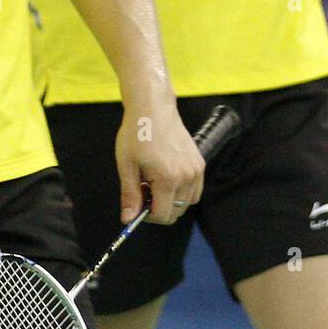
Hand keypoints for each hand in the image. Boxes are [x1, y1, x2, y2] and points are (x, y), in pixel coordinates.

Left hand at [114, 100, 203, 225]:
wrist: (153, 109)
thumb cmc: (138, 133)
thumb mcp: (127, 165)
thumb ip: (130, 195)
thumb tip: (128, 220)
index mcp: (168, 179)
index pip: (162, 215)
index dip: (146, 215)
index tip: (137, 202)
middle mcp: (187, 177)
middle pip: (175, 213)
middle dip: (158, 208)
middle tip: (144, 189)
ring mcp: (196, 171)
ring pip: (186, 204)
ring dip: (171, 201)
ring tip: (155, 181)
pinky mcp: (200, 164)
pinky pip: (194, 191)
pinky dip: (182, 192)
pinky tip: (167, 178)